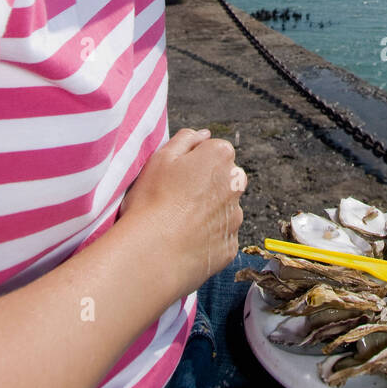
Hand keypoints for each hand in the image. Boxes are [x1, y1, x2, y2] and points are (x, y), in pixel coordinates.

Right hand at [117, 129, 247, 297]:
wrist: (151, 253)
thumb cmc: (151, 201)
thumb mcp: (160, 158)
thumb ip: (185, 139)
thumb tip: (204, 134)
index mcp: (220, 157)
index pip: (215, 150)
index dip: (193, 162)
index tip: (175, 176)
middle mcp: (235, 184)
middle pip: (224, 178)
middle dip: (207, 185)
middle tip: (176, 199)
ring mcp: (235, 217)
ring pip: (224, 208)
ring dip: (208, 212)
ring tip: (177, 224)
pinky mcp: (231, 246)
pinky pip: (220, 237)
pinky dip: (207, 238)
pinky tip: (185, 242)